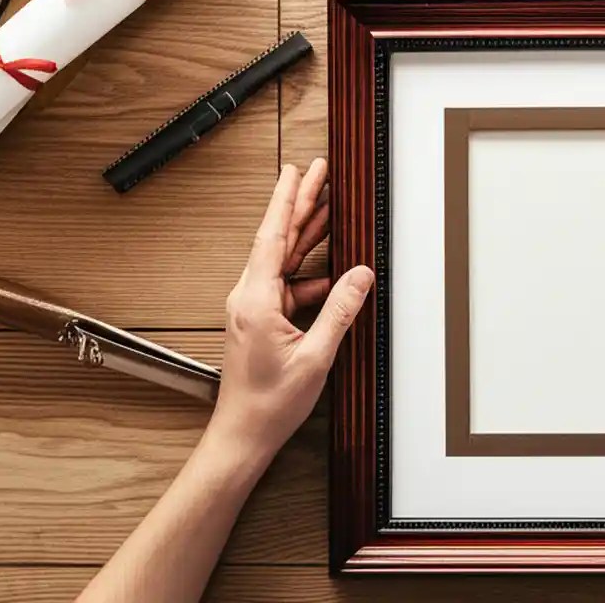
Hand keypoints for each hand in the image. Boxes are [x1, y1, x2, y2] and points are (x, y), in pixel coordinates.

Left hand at [210, 160, 374, 459]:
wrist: (243, 433)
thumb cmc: (270, 402)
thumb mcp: (316, 355)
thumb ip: (340, 311)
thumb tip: (360, 276)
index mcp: (255, 300)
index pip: (273, 237)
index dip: (287, 200)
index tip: (297, 171)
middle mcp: (248, 298)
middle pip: (279, 240)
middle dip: (301, 204)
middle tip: (320, 173)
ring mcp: (252, 308)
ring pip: (284, 261)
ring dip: (308, 236)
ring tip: (331, 209)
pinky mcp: (260, 320)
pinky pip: (288, 286)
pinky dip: (310, 274)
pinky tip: (334, 271)